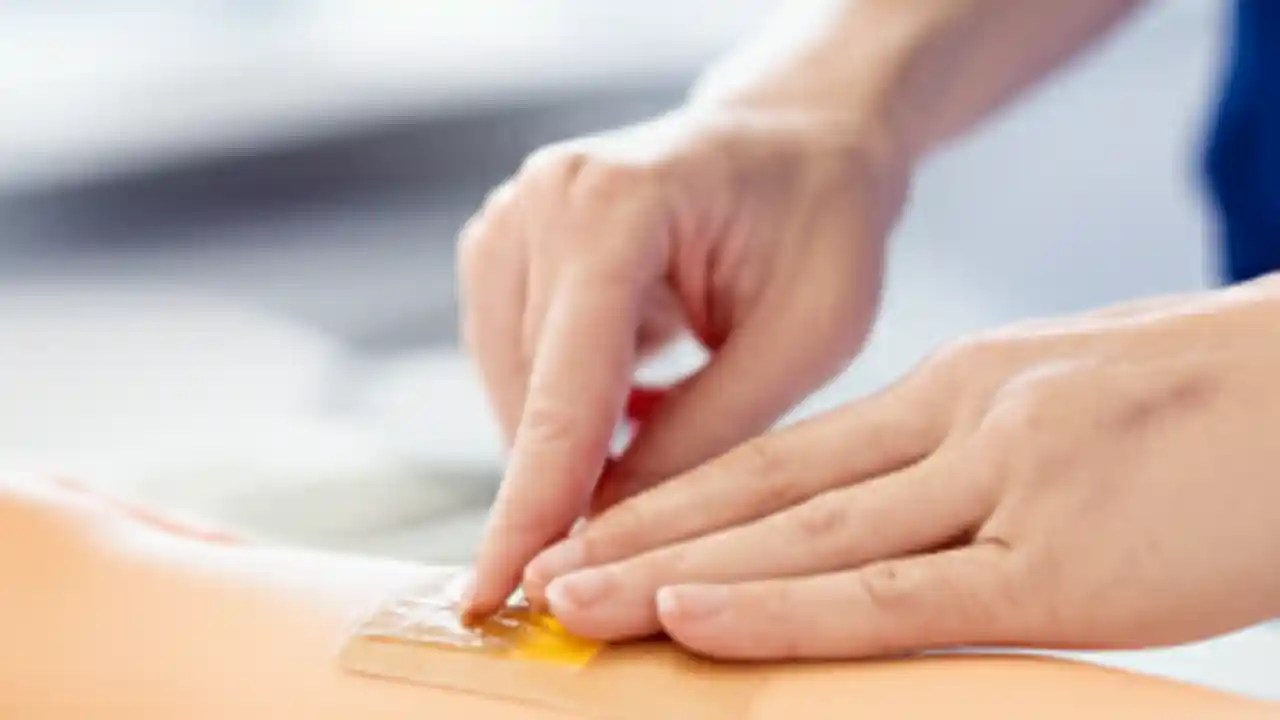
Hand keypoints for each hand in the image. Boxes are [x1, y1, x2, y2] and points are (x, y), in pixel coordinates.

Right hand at [460, 106, 908, 615]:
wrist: (793, 142)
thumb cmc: (819, 224)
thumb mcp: (801, 341)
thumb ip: (703, 443)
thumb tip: (604, 540)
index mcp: (616, 207)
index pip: (564, 390)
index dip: (531, 508)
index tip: (490, 598)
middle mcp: (540, 202)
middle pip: (530, 400)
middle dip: (572, 485)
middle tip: (651, 532)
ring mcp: (509, 219)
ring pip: (515, 396)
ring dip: (578, 441)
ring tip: (674, 406)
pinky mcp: (502, 249)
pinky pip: (515, 370)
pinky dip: (569, 406)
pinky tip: (640, 388)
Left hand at [526, 278, 1279, 658]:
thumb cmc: (1203, 411)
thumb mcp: (1059, 411)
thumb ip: (970, 461)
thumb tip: (896, 517)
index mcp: (955, 392)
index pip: (788, 452)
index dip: (684, 495)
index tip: (605, 529)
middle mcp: (955, 426)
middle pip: (766, 492)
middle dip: (647, 536)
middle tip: (545, 571)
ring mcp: (999, 486)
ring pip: (803, 539)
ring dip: (677, 572)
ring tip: (577, 599)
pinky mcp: (1055, 562)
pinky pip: (890, 592)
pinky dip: (783, 608)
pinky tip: (695, 616)